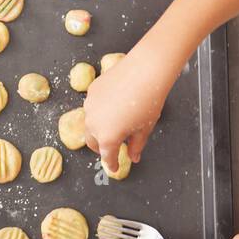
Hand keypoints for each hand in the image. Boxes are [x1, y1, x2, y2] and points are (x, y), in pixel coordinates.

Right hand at [82, 45, 170, 170]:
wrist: (145, 71)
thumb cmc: (148, 101)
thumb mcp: (144, 129)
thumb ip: (136, 146)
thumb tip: (133, 156)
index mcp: (107, 138)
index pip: (107, 157)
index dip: (112, 164)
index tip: (114, 167)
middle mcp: (94, 124)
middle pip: (93, 142)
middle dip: (102, 147)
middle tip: (114, 147)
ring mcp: (90, 106)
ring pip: (91, 123)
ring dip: (100, 128)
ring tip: (115, 123)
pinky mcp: (91, 91)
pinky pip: (93, 106)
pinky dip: (101, 110)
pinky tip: (115, 104)